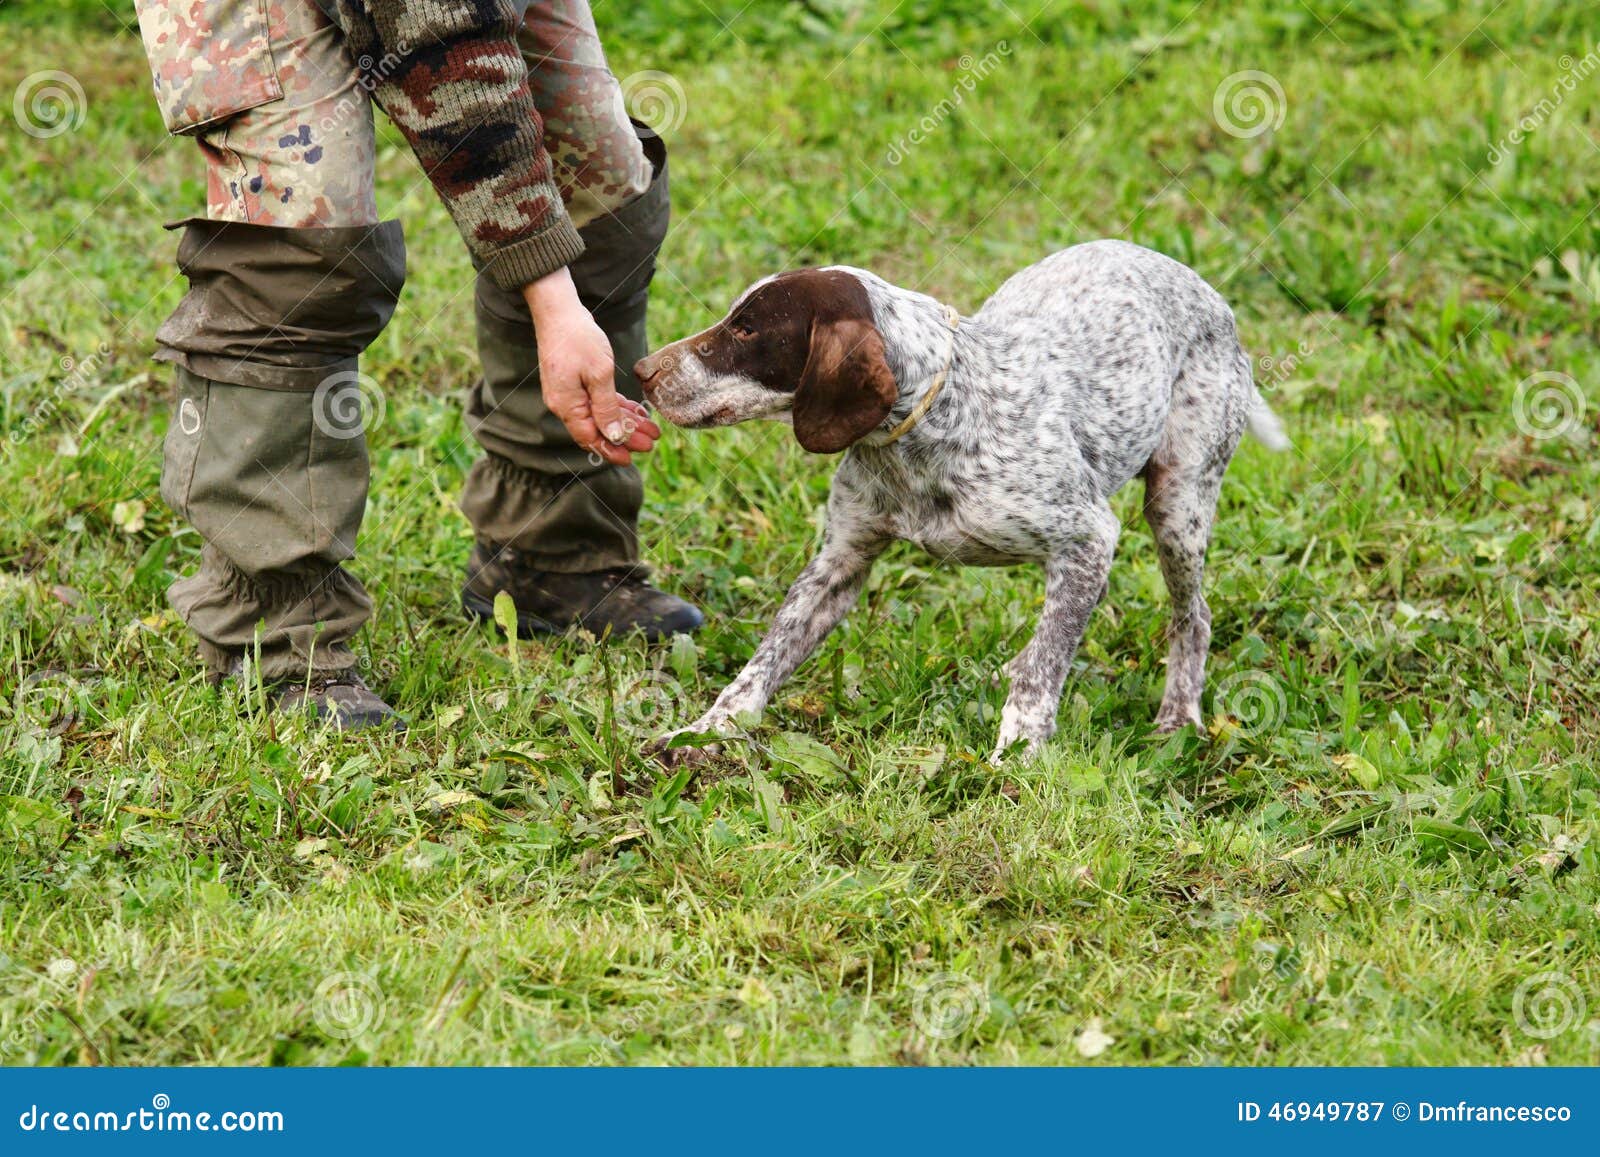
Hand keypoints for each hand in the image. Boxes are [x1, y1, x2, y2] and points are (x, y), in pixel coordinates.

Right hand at [523, 268, 660, 465]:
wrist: (559, 311)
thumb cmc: (578, 339)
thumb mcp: (599, 374)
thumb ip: (607, 407)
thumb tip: (612, 436)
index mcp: (568, 405)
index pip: (590, 439)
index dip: (611, 451)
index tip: (632, 458)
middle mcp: (565, 403)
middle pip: (597, 429)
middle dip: (625, 436)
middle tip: (651, 441)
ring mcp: (569, 393)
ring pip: (600, 415)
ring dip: (625, 422)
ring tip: (650, 428)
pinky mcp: (575, 382)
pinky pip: (597, 401)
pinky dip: (616, 406)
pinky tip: (636, 410)